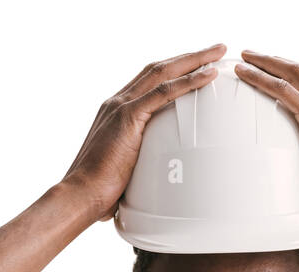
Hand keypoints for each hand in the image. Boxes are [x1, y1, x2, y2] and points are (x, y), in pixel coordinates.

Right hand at [63, 43, 225, 222]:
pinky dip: (187, 82)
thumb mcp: (123, 170)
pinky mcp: (128, 118)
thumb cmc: (100, 191)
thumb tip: (155, 179)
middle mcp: (117, 102)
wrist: (80, 194)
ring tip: (218, 52)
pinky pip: (163, 93)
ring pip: (162, 72)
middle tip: (216, 49)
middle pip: (158, 68)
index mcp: (116, 112)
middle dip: (188, 56)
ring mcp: (121, 107)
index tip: (196, 64)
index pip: (148, 81)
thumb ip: (139, 163)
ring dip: (193, 60)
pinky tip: (207, 75)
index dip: (173, 70)